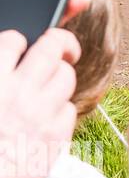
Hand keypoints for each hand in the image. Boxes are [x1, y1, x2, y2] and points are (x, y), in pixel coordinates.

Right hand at [0, 25, 82, 177]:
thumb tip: (10, 60)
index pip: (13, 41)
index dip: (19, 41)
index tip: (21, 45)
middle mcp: (19, 93)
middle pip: (54, 48)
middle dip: (62, 42)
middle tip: (64, 48)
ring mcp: (41, 114)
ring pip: (67, 77)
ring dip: (60, 77)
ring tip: (49, 86)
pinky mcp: (56, 137)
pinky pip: (68, 109)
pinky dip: (59, 109)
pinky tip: (45, 118)